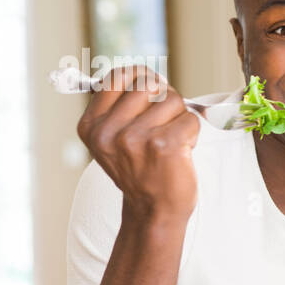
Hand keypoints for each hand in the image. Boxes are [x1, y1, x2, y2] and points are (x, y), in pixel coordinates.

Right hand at [76, 65, 201, 221]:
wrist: (153, 211)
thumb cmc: (140, 171)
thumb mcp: (113, 140)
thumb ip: (120, 108)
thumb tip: (141, 73)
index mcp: (91, 125)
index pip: (117, 77)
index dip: (141, 77)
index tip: (152, 89)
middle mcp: (108, 131)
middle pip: (149, 84)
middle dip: (166, 98)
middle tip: (166, 122)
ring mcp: (134, 138)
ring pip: (172, 100)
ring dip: (180, 118)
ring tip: (172, 140)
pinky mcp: (162, 146)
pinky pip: (189, 119)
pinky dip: (192, 133)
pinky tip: (182, 150)